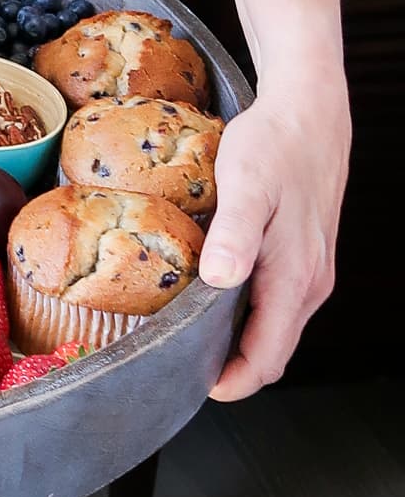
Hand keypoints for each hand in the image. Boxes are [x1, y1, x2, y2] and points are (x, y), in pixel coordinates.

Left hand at [200, 90, 348, 400]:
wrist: (309, 110)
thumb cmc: (276, 145)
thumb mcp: (245, 183)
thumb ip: (234, 234)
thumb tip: (221, 282)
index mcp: (295, 277)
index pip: (267, 358)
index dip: (233, 382)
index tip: (194, 386)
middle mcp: (310, 282)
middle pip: (273, 350)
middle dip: (234, 368)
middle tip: (184, 365)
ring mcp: (313, 270)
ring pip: (278, 327)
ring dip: (242, 341)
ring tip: (194, 335)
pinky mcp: (307, 254)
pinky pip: (281, 303)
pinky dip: (253, 314)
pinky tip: (220, 294)